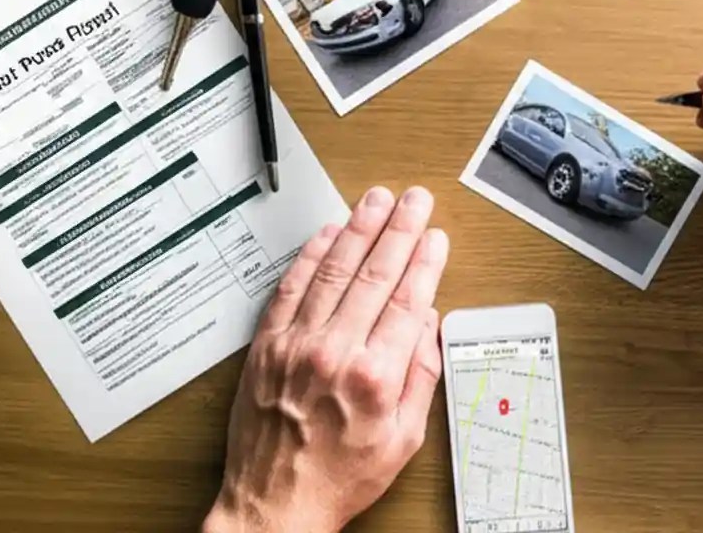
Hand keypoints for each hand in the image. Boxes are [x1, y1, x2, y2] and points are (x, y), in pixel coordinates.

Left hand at [202, 186, 448, 532]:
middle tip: (415, 201)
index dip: (425, 262)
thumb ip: (421, 377)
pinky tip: (328, 233)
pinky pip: (291, 288)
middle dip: (399, 230)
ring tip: (376, 200)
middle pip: (375, 275)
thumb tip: (427, 326)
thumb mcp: (404, 440)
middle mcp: (335, 353)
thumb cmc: (339, 479)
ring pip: (334, 271)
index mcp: (375, 378)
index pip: (408, 300)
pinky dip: (311, 256)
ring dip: (358, 229)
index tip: (435, 238)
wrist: (275, 505)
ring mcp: (296, 346)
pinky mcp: (266, 347)